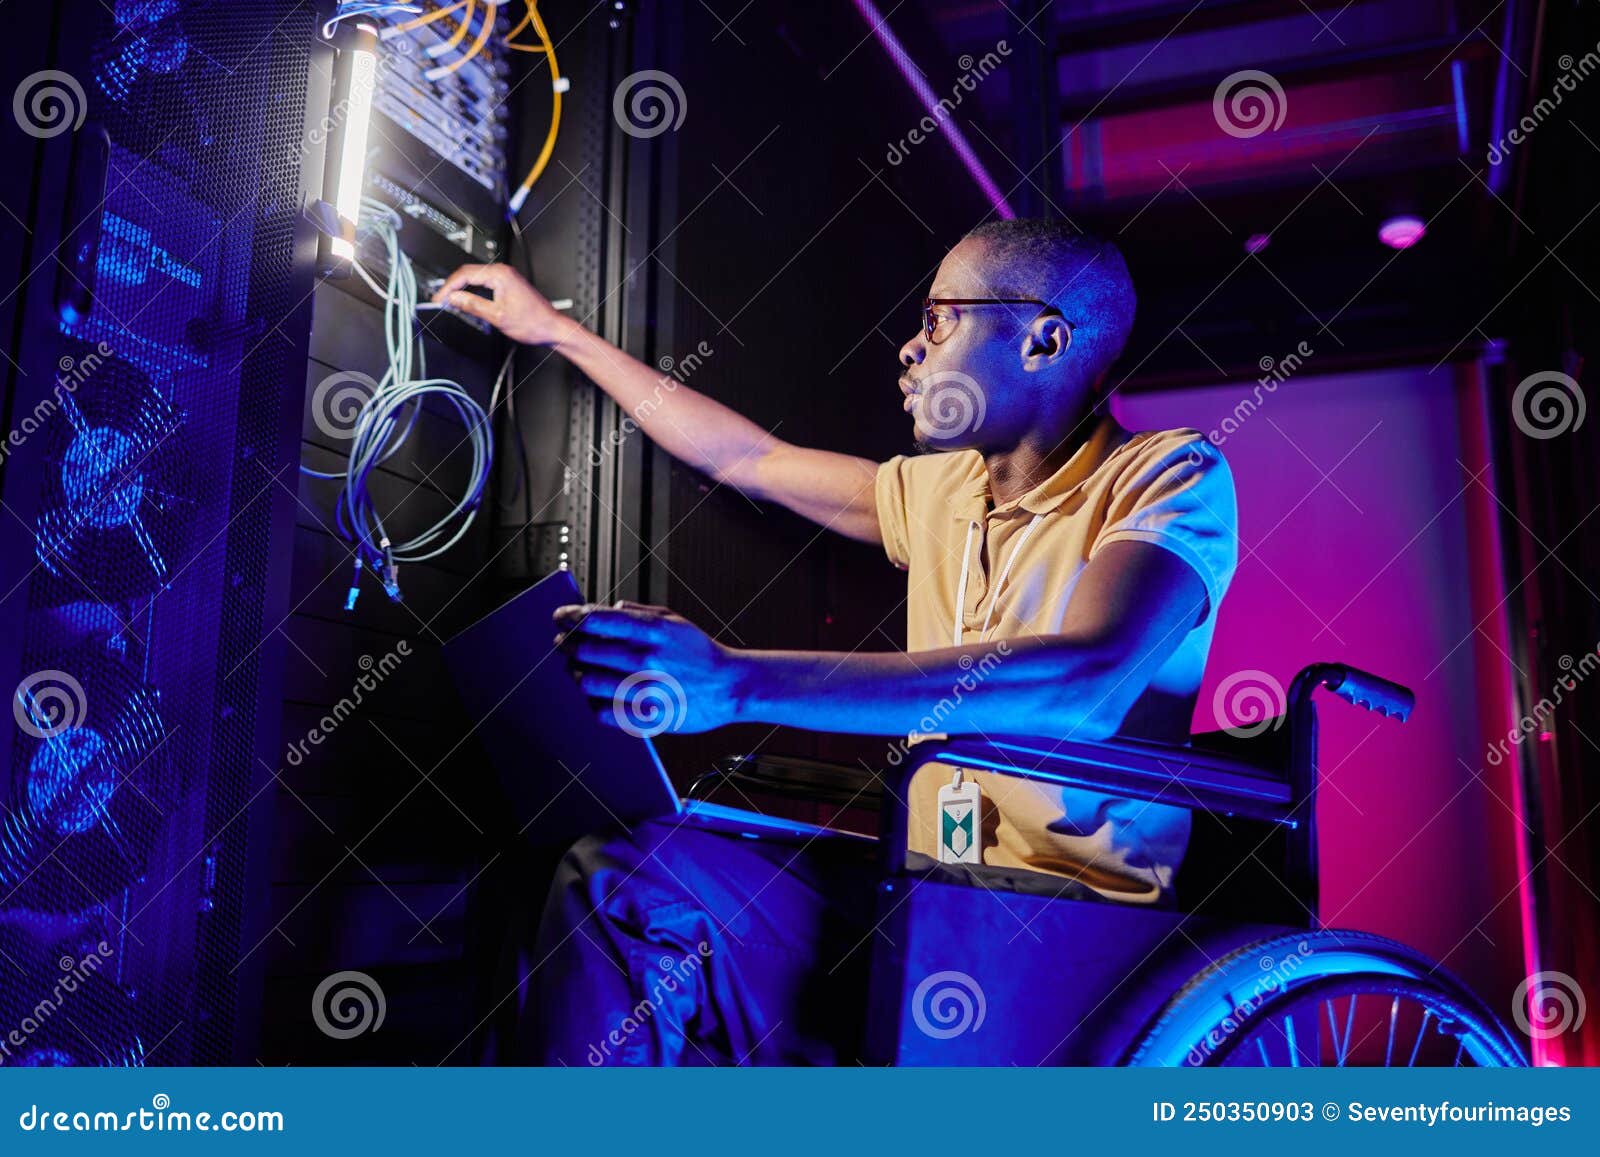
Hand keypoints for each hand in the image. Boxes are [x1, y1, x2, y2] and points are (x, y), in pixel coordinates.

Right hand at [432, 263, 570, 345]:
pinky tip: (466, 300)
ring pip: (475, 278)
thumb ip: (473, 305)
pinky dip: (472, 291)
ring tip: (450, 301)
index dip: (449, 287)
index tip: (439, 298)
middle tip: (441, 301)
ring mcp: (506, 277)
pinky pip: (484, 283)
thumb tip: (454, 298)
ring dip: (462, 288)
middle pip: (468, 274)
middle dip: (453, 287)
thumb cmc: (533, 322)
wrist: (551, 327)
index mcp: (500, 275)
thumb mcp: (497, 316)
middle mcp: (503, 272)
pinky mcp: (507, 284)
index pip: (465, 274)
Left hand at [553, 601, 744, 734]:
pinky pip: (603, 712)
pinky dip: (594, 703)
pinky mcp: (648, 717)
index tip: (559, 617)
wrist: (731, 686)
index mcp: (653, 631)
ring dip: (577, 675)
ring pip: (588, 682)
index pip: (598, 619)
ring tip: (579, 672)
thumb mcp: (674, 621)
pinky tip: (598, 697)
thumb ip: (639, 613)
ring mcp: (647, 689)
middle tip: (562, 645)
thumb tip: (608, 609)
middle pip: (586, 651)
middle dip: (567, 646)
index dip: (571, 616)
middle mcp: (647, 658)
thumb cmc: (700, 652)